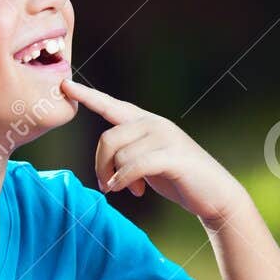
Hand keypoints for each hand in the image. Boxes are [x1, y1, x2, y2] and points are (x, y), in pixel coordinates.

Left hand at [61, 78, 248, 225]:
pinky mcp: (172, 156)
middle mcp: (154, 124)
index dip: (87, 96)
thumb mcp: (149, 162)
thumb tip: (106, 165)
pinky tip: (131, 191)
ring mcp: (165, 138)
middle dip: (101, 165)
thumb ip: (129, 153)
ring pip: (120, 154)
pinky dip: (125, 180)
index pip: (111, 105)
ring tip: (128, 189)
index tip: (64, 85)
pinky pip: (134, 165)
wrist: (215, 194)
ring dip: (116, 177)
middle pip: (108, 138)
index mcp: (146, 122)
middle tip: (107, 185)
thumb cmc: (178, 179)